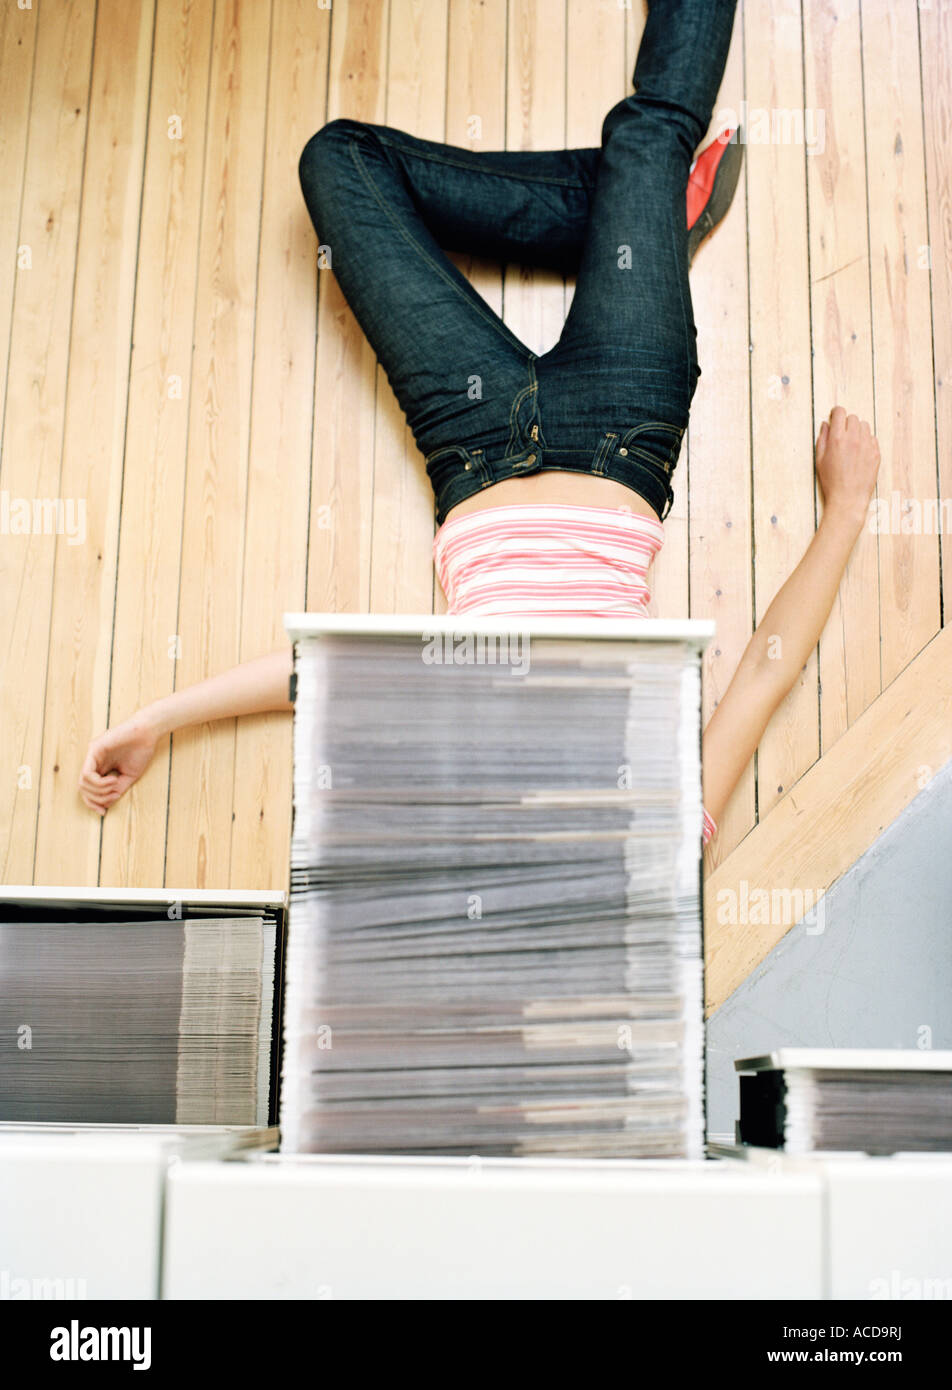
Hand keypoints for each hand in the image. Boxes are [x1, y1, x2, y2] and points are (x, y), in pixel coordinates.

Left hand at [79, 712, 159, 814]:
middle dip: (97, 799)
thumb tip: (105, 804)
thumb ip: (117, 789)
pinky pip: (87, 774)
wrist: (148, 733)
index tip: (104, 813)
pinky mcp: (94, 749)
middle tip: (114, 796)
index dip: (93, 804)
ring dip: (100, 791)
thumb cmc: (141, 751)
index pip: (87, 790)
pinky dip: (99, 782)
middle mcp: (92, 761)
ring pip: (83, 783)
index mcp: (100, 767)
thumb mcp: (129, 776)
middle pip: (83, 789)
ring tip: (115, 786)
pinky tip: (113, 779)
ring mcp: (91, 755)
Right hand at [815, 406, 880, 526]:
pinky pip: (872, 438)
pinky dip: (865, 440)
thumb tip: (826, 424)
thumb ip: (823, 438)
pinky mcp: (876, 453)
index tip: (834, 416)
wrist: (848, 498)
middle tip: (841, 433)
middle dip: (846, 422)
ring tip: (851, 442)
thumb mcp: (819, 459)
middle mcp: (853, 439)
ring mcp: (867, 445)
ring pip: (864, 426)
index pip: (840, 412)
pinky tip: (859, 452)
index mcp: (837, 439)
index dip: (836, 413)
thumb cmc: (832, 481)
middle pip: (853, 417)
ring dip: (857, 430)